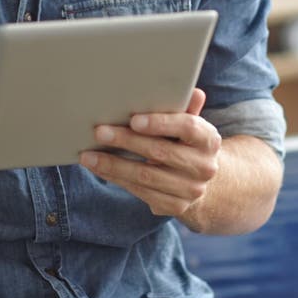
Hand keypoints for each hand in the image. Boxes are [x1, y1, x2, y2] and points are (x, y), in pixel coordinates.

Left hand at [78, 88, 220, 219]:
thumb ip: (186, 109)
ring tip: (88, 155)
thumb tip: (193, 91)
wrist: (201, 182)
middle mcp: (204, 167)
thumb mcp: (190, 126)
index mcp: (209, 140)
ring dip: (113, 165)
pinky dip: (116, 179)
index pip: (187, 127)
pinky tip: (99, 169)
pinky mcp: (174, 207)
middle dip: (126, 141)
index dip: (160, 123)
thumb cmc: (186, 144)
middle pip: (160, 152)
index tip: (133, 119)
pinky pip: (140, 192)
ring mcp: (190, 190)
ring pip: (145, 176)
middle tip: (99, 132)